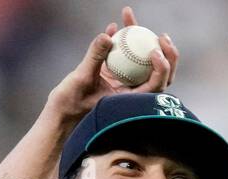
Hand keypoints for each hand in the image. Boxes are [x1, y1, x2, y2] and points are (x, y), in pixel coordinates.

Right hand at [46, 6, 178, 120]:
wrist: (61, 112)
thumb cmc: (70, 102)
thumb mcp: (82, 78)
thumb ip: (95, 56)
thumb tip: (107, 36)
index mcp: (130, 101)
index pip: (156, 86)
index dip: (162, 68)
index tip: (155, 51)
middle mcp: (131, 92)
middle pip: (158, 73)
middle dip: (167, 54)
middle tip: (162, 36)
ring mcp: (124, 83)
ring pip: (141, 61)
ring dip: (141, 38)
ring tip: (131, 18)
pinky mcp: (114, 74)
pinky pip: (124, 55)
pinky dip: (122, 40)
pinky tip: (113, 26)